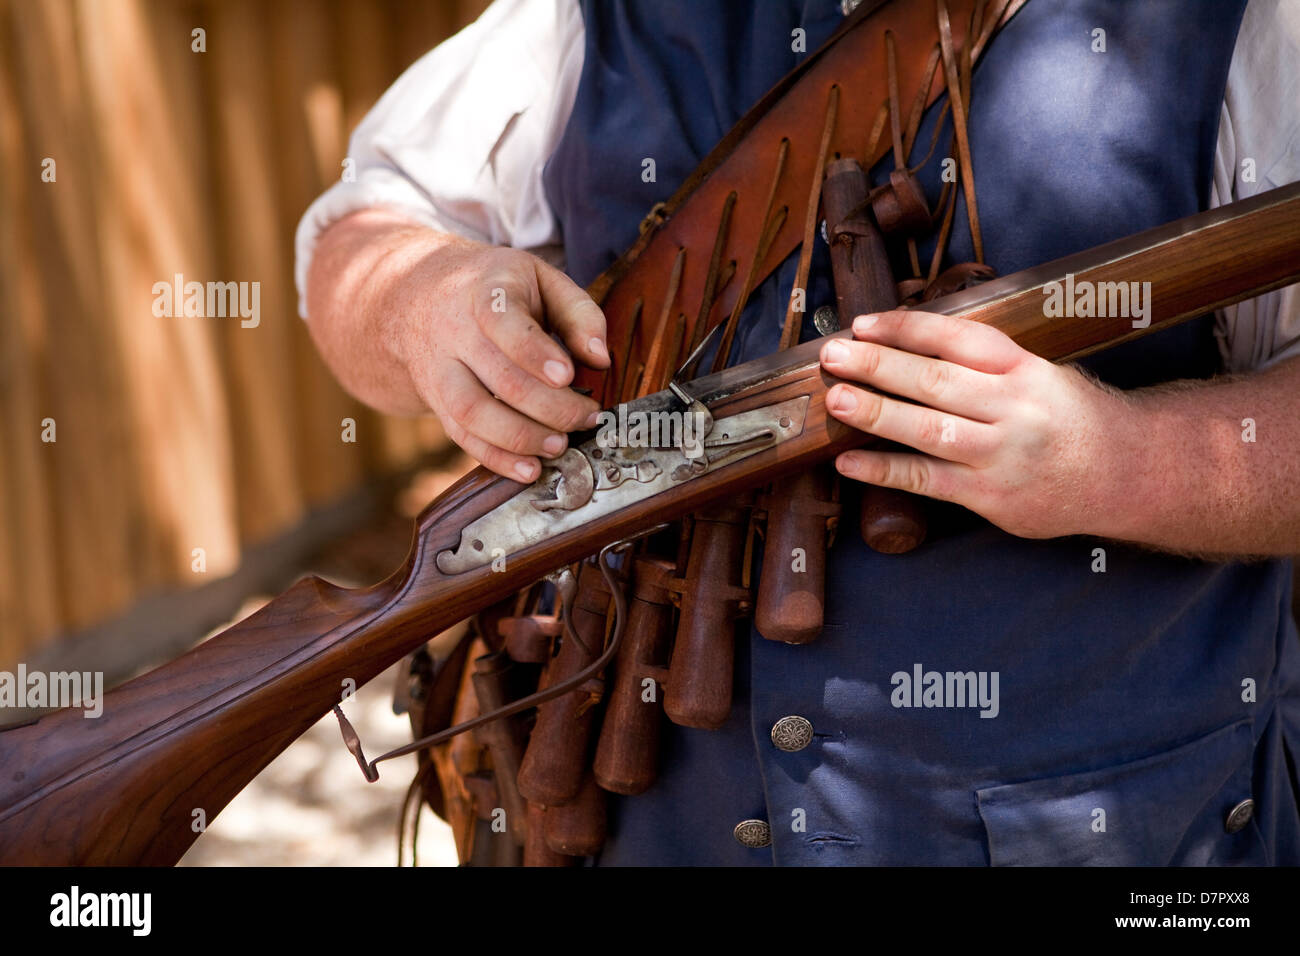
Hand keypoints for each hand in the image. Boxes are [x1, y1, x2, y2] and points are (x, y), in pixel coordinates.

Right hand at [387, 237, 609, 481]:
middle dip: (550, 407)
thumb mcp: (540, 279)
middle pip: (499, 377)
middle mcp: (455, 332)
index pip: (502, 322)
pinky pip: (461, 436)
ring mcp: (441, 369)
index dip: (534, 352)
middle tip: (586, 417)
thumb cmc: (499, 291)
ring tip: (559, 445)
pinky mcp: (438, 402)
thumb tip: (600, 358)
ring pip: (473, 412)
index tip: (567, 376)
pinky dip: (496, 459)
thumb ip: (578, 312)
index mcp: (485, 291)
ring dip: (521, 437)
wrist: (420, 297)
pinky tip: (529, 470)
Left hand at [818, 310, 1132, 539]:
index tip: (864, 323)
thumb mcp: (1040, 374)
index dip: (907, 329)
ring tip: (837, 399)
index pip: (958, 339)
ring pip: (930, 430)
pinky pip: (928, 481)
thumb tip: (904, 345)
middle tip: (833, 354)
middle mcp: (1014, 408)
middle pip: (937, 381)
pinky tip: (848, 463)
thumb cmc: (1067, 419)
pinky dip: (884, 471)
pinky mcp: (990, 497)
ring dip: (878, 413)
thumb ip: (983, 364)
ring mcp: (1001, 455)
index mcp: (1024, 368)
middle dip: (879, 366)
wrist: (1126, 476)